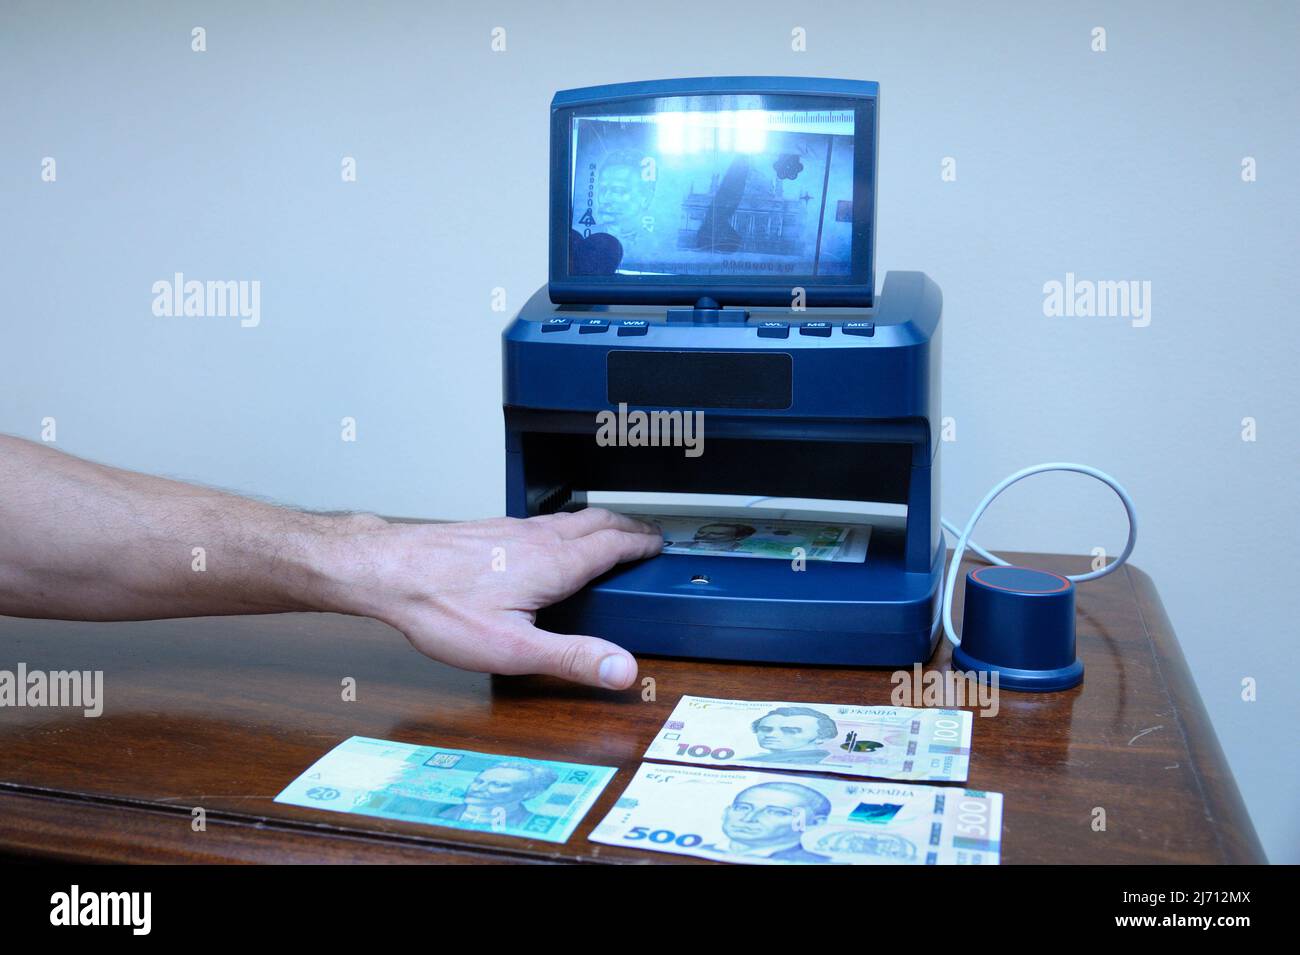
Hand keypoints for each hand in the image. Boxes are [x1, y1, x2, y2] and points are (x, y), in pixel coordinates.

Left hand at [317, 509, 661, 688]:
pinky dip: (565, 526)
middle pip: (597, 521)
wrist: (387, 571)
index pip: (614, 544)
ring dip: (599, 523)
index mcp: (555, 563)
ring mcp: (512, 530)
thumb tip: (623, 669)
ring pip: (569, 518)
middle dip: (627, 527)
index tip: (660, 545)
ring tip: (609, 533)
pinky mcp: (489, 531)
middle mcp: (538, 538)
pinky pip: (541, 521)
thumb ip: (572, 658)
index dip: (642, 544)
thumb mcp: (513, 648)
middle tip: (646, 535)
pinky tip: (548, 542)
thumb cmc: (441, 608)